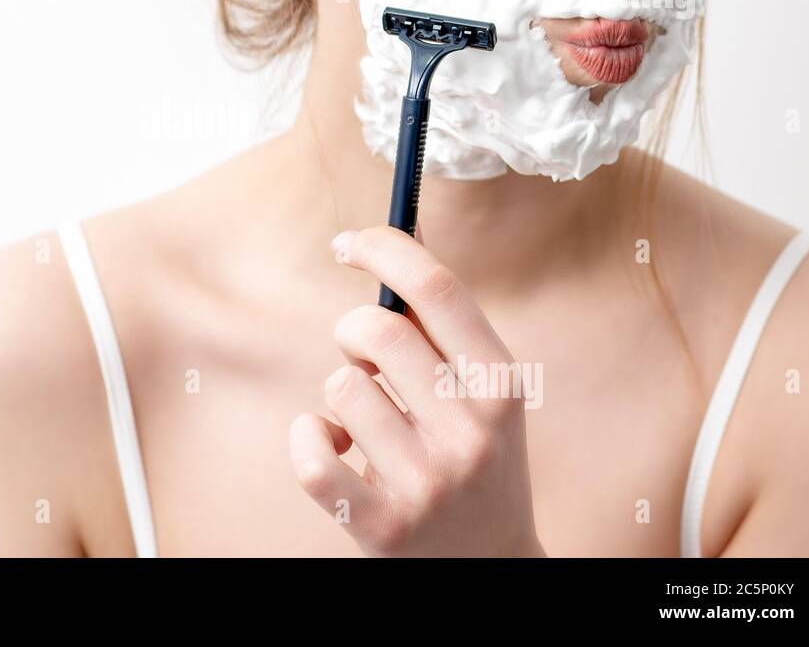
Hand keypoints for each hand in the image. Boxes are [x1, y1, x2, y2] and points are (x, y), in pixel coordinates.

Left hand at [289, 224, 544, 556]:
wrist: (490, 569)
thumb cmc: (476, 462)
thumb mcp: (484, 395)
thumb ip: (445, 329)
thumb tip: (398, 238)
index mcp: (500, 386)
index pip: (438, 288)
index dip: (385, 248)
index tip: (350, 242)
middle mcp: (471, 433)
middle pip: (376, 330)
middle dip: (353, 331)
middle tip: (362, 357)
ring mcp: (427, 483)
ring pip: (339, 387)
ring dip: (338, 396)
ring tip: (365, 422)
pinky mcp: (382, 527)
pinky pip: (311, 454)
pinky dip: (307, 439)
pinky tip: (333, 450)